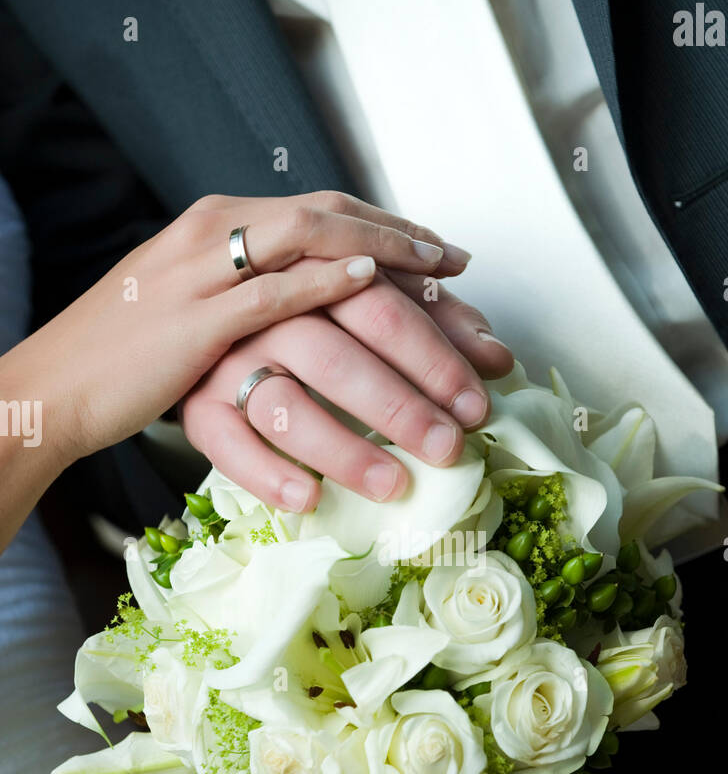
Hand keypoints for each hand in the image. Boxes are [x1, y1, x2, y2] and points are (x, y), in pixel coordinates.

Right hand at [0, 190, 476, 546]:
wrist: (54, 386)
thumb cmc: (131, 360)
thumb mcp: (202, 316)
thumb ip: (262, 307)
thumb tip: (327, 324)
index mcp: (221, 225)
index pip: (326, 212)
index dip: (393, 229)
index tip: (448, 256)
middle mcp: (217, 233)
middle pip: (336, 228)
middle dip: (409, 258)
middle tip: (467, 288)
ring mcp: (204, 273)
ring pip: (318, 257)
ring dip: (390, 284)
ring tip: (447, 310)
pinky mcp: (193, 323)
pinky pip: (271, 298)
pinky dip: (325, 285)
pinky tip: (371, 290)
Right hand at [182, 266, 514, 509]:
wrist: (181, 321)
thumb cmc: (297, 316)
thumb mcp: (366, 306)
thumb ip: (432, 321)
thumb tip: (499, 358)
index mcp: (315, 273)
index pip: (383, 308)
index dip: (434, 356)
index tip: (476, 402)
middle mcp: (269, 311)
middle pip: (339, 356)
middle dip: (401, 405)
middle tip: (449, 447)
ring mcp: (227, 357)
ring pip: (286, 404)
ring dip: (344, 449)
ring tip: (394, 484)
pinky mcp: (195, 403)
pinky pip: (228, 443)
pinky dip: (268, 473)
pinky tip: (310, 500)